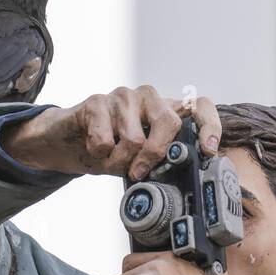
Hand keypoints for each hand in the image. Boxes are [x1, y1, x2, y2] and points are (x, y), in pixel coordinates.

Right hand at [0, 85, 221, 181]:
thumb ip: (160, 163)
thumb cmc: (110, 150)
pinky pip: (105, 139)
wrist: (67, 141)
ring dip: (119, 161)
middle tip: (137, 173)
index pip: (200, 107)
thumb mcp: (139, 160)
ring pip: (134, 138)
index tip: (208, 150)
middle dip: (154, 155)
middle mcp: (149, 98)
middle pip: (168, 123)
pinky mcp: (98, 101)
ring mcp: (124, 96)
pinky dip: (99, 155)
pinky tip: (94, 149)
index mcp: (166, 111)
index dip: (209, 126)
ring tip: (109, 160)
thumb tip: (179, 177)